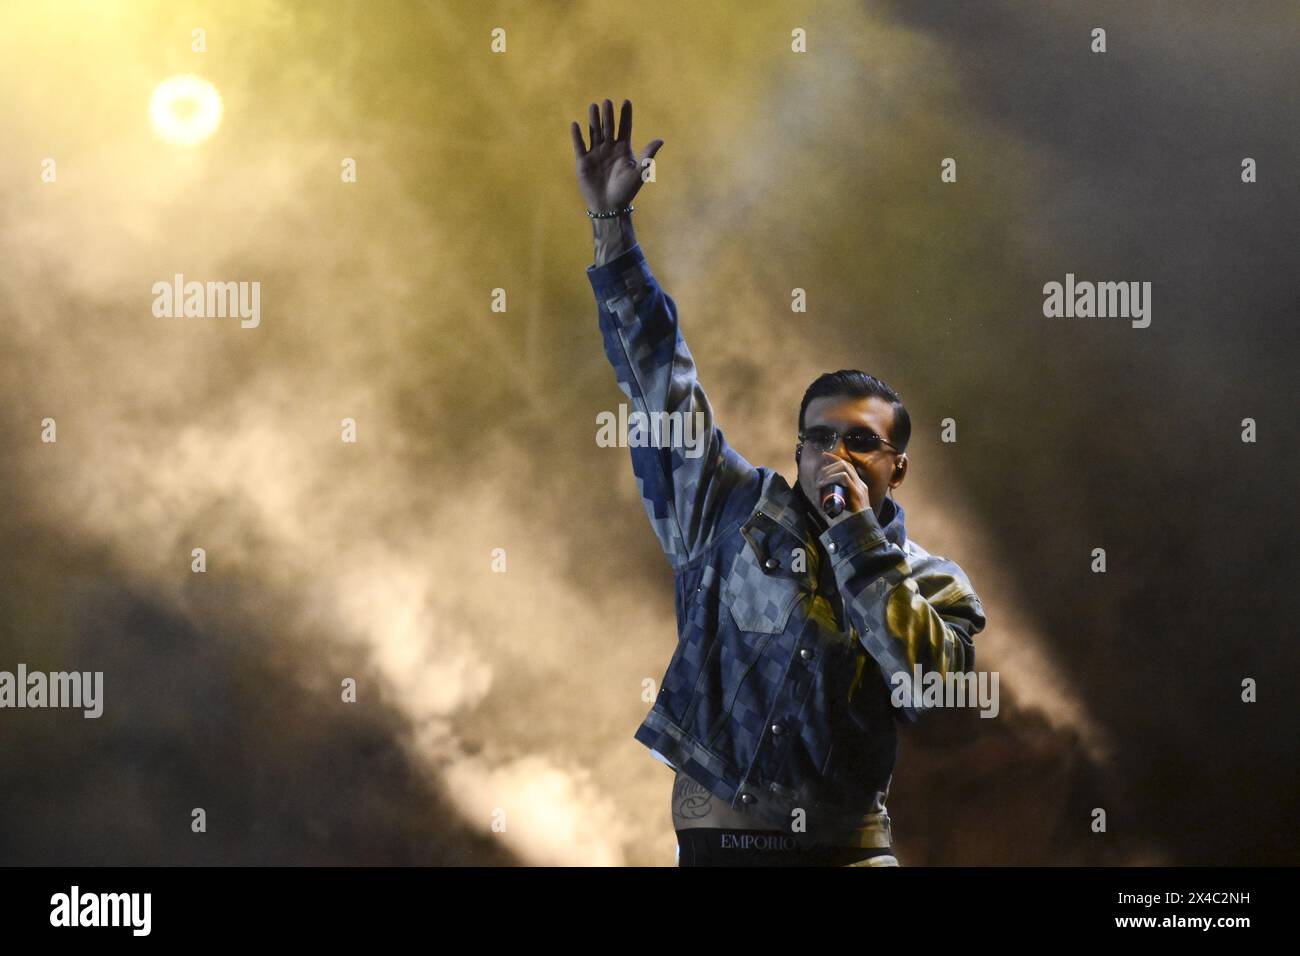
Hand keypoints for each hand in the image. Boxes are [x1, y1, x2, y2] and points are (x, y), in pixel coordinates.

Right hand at [571, 98, 663, 213]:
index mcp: (623, 149)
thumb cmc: (626, 191)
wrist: (609, 206)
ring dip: (594, 120)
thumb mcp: (639, 172)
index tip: (627, 101)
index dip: (625, 115)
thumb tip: (660, 140)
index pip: (624, 128)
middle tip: (608, 101)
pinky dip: (577, 135)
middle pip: (608, 127)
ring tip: (594, 106)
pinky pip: (579, 145)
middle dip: (608, 114)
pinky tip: (576, 124)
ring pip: (594, 132)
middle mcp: (609, 148)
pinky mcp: (583, 161)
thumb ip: (647, 156)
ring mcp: (596, 153)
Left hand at [815, 458, 871, 527]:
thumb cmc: (847, 525)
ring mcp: (860, 488)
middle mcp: (861, 485)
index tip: (824, 456)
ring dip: (828, 471)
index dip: (835, 459)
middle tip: (817, 475)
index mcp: (858, 488)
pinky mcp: (857, 493)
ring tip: (819, 482)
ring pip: (844, 467)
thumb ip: (832, 503)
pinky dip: (831, 478)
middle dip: (828, 464)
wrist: (859, 534)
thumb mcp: (838, 509)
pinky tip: (822, 484)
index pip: (848, 467)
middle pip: (845, 464)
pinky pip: (844, 477)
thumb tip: (818, 499)